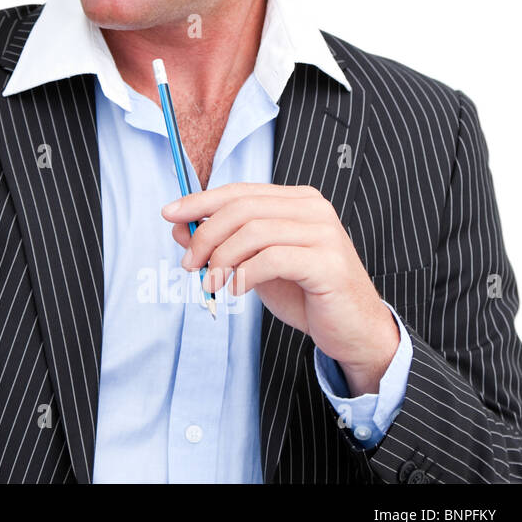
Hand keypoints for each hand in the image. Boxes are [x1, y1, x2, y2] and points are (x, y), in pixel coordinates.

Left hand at [161, 182, 399, 395]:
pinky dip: (244, 274)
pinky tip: (237, 290)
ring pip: (254, 232)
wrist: (353, 330)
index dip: (201, 200)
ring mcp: (324, 234)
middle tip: (189, 264)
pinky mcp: (328, 263)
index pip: (240, 191)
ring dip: (221, 258)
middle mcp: (313, 209)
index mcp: (297, 201)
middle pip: (242, 209)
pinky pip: (272, 259)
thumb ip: (223, 243)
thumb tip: (180, 227)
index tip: (169, 213)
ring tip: (211, 283)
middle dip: (206, 235)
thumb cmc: (305, 294)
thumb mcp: (254, 264)